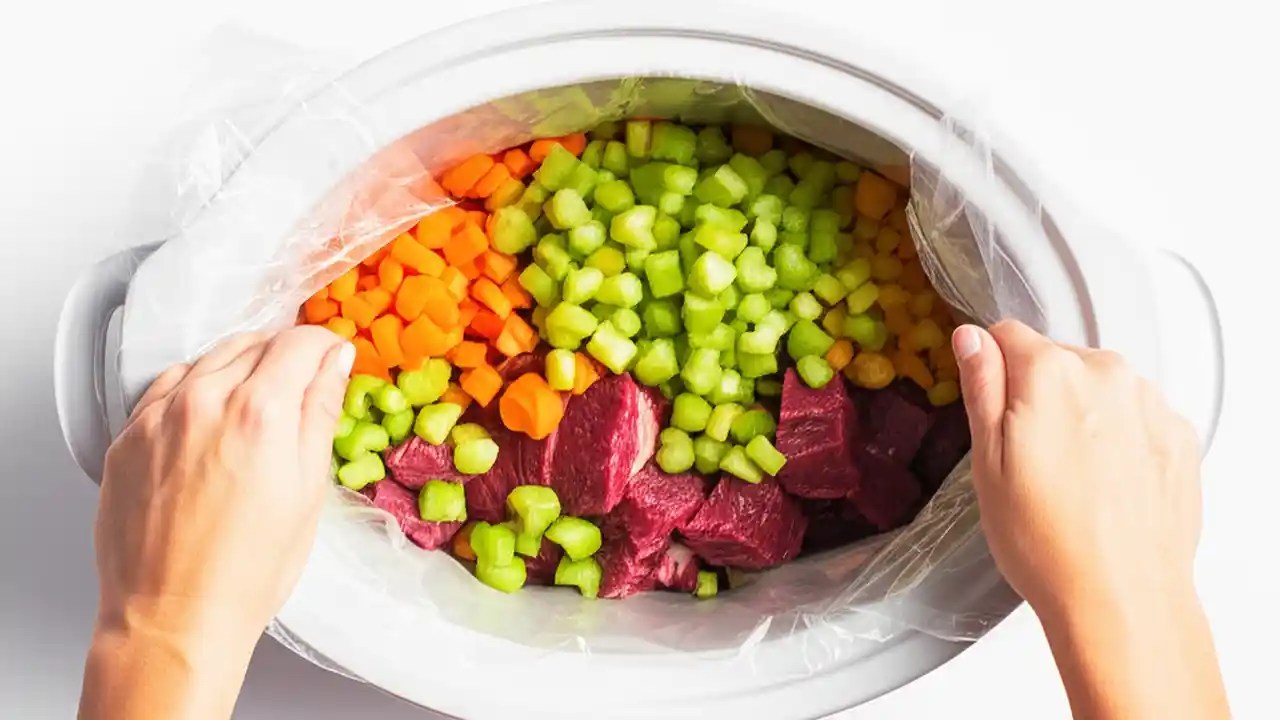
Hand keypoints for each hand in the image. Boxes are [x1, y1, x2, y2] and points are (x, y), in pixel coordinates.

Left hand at [93, 326, 350, 665]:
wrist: (174, 617)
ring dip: (240, 367)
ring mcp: (159, 417)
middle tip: (301, 387)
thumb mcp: (309, 489)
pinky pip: (167, 387)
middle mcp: (204, 400)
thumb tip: (335, 362)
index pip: (299, 343)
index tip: (332, 358)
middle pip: (255, 343)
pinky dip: (196, 388)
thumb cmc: (248, 570)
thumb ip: (320, 412)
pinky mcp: (128, 437)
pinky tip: (211, 419)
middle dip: (285, 356)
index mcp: (260, 412)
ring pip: (209, 358)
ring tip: (256, 407)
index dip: (325, 346)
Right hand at [953, 320, 1226, 719]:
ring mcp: (1150, 405)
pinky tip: (1103, 486)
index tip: (993, 414)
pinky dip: (1118, 439)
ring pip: (1098, 389)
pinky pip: (1135, 417)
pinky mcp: (1178, 436)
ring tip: (1070, 479)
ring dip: (1081, 416)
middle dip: (1038, 396)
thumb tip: (971, 337)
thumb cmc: (1046, 542)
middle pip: (1057, 360)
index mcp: (1051, 375)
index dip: (990, 371)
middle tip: (1028, 460)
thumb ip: (982, 388)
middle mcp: (1108, 376)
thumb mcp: (987, 463)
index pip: (1007, 335)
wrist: (1121, 600)